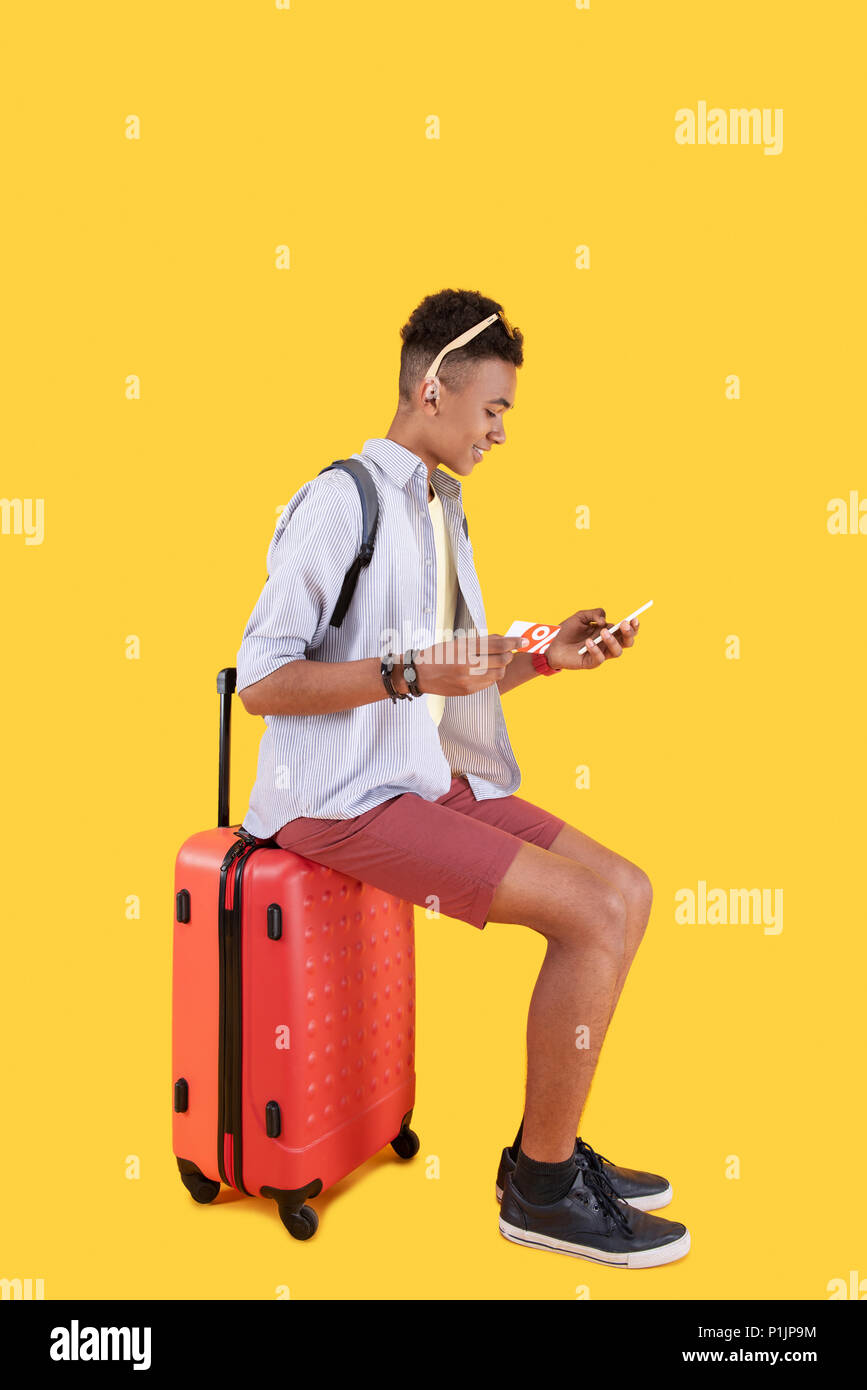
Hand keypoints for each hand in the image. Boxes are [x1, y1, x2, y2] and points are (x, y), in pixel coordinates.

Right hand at [412, 633, 530, 694]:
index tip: (522, 641)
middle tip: (509, 651)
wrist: (420, 674)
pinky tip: (486, 671)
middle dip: (509, 654)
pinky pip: (489, 683)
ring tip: (496, 661)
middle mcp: (468, 664)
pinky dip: (492, 675)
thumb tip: (503, 639)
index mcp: (465, 648)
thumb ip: (481, 641)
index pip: (498, 644)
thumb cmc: (438, 655)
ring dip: (501, 666)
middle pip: (502, 659)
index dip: (513, 642)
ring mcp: (469, 679)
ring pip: (498, 673)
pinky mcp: (468, 690)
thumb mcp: (458, 642)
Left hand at [545, 608, 638, 671]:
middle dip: (629, 633)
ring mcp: (600, 654)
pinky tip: (588, 642)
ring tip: (603, 632)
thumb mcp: (580, 616)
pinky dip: (595, 650)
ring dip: (613, 641)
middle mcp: (607, 644)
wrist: (550, 643)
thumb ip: (594, 614)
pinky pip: (599, 659)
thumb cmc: (567, 630)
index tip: (634, 618)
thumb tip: (604, 622)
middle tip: (623, 625)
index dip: (633, 626)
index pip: (626, 631)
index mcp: (608, 632)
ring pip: (617, 652)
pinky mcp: (591, 663)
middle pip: (627, 642)